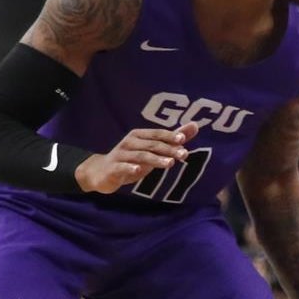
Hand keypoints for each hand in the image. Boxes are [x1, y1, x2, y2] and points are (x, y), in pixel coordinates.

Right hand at [76, 122, 200, 193]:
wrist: (103, 172)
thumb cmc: (132, 159)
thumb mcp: (152, 150)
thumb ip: (173, 139)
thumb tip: (195, 126)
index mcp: (139, 136)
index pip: (157, 134)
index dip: (169, 136)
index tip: (183, 139)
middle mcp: (129, 142)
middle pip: (151, 145)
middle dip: (168, 149)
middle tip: (184, 154)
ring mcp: (121, 155)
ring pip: (140, 156)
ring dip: (155, 159)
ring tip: (170, 164)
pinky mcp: (113, 168)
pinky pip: (122, 167)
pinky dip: (130, 168)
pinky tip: (138, 170)